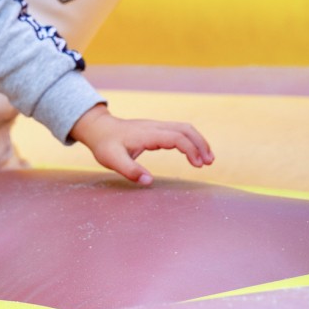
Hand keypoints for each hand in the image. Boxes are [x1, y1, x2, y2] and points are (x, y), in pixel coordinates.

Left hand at [68, 104, 213, 185]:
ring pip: (184, 128)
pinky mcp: (156, 129)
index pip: (176, 137)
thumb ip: (129, 170)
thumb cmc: (105, 145)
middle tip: (209, 162)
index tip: (198, 165)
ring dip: (198, 141)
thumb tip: (149, 181)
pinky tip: (194, 154)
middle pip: (185, 128)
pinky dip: (191, 140)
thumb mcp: (112, 160)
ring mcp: (156, 126)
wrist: (98, 129)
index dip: (190, 149)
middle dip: (200, 144)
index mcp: (147, 134)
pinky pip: (178, 131)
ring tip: (208, 160)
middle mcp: (154, 127)